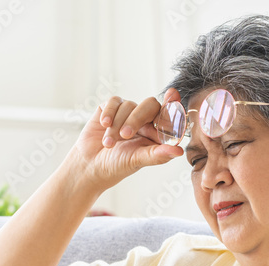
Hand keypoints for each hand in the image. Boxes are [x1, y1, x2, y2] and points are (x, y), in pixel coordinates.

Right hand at [66, 87, 184, 190]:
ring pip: (129, 106)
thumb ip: (158, 154)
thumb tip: (179, 151)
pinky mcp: (110, 108)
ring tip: (108, 144)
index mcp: (156, 133)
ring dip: (117, 126)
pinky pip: (114, 102)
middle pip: (150, 105)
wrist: (89, 165)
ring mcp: (127, 113)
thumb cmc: (116, 166)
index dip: (172, 104)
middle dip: (137, 119)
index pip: (168, 115)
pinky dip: (109, 113)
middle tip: (126, 135)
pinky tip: (104, 124)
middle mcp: (144, 120)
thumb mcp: (138, 161)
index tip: (173, 96)